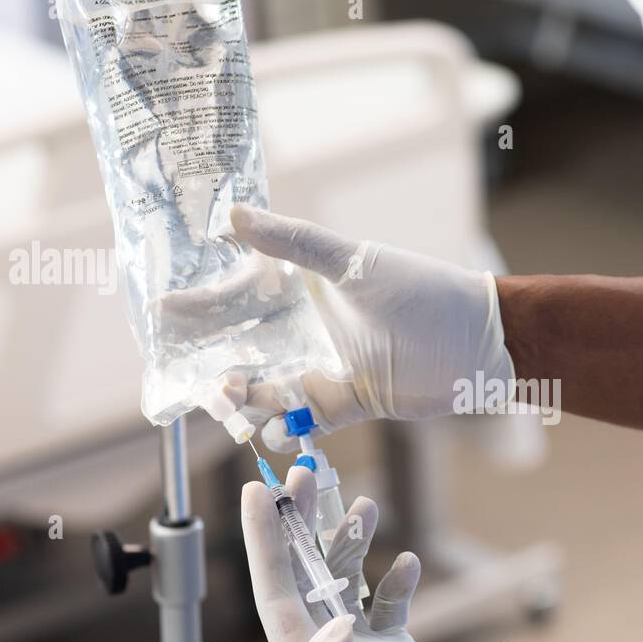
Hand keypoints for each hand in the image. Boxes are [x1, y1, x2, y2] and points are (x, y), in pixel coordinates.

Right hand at [212, 206, 514, 446]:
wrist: (479, 346)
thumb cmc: (423, 292)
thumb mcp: (354, 265)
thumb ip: (295, 244)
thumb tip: (233, 214)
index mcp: (305, 289)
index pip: (240, 295)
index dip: (202, 304)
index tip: (162, 311)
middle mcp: (308, 330)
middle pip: (244, 347)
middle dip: (211, 360)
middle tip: (186, 372)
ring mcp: (323, 368)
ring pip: (265, 387)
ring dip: (242, 396)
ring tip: (228, 399)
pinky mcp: (343, 404)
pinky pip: (299, 420)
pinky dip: (281, 427)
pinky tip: (269, 427)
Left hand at [241, 467, 539, 641]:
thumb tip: (330, 624)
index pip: (275, 591)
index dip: (262, 541)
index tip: (255, 492)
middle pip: (304, 576)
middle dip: (299, 526)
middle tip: (301, 475)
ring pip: (347, 583)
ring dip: (348, 543)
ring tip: (360, 502)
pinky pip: (391, 604)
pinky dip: (396, 577)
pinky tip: (407, 561)